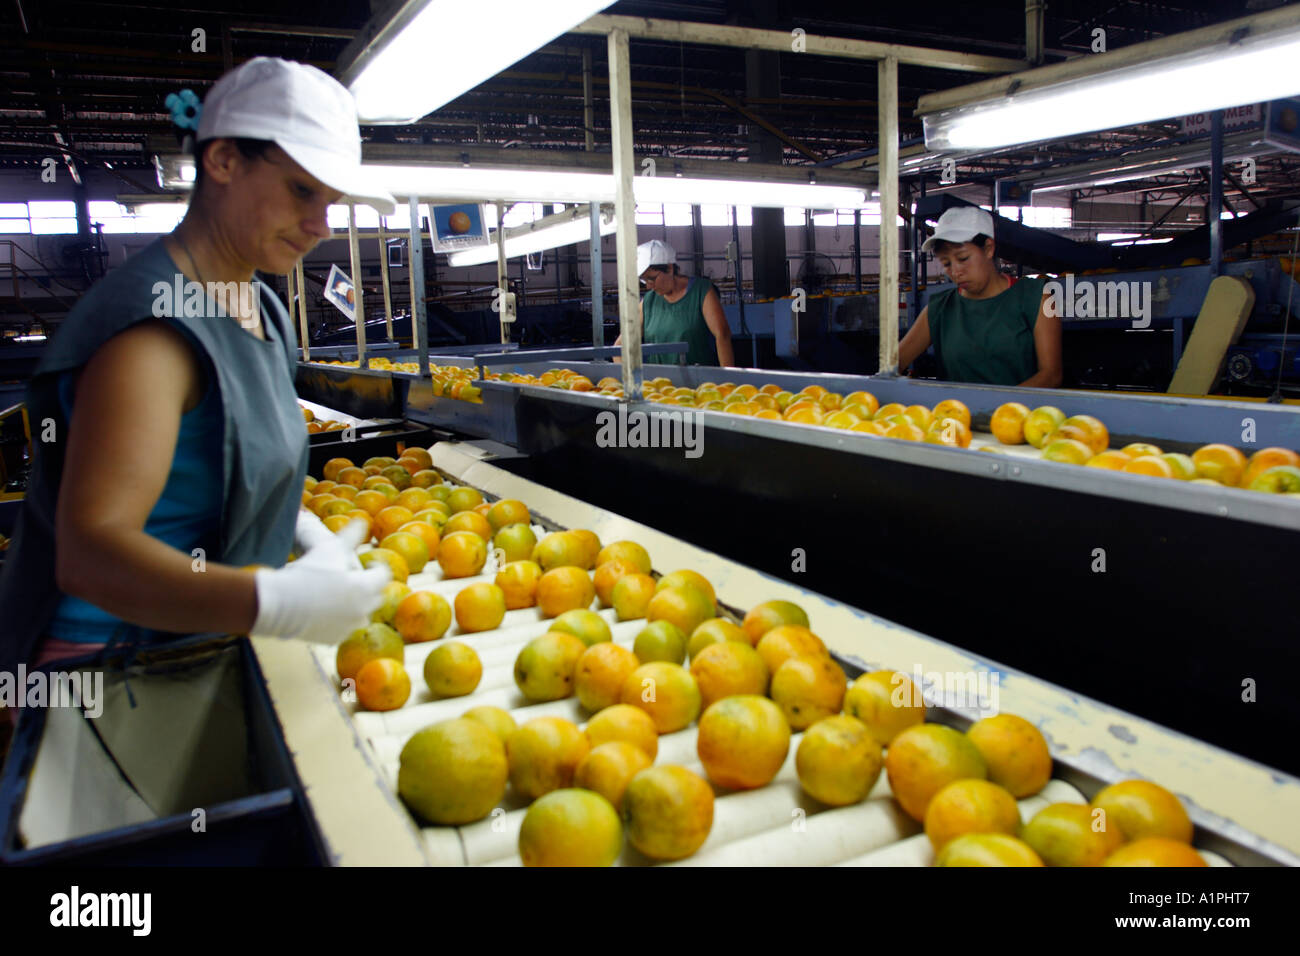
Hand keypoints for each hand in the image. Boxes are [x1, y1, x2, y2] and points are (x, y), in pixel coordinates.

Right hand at [253, 517, 389, 640]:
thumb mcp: (331, 549)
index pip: (383, 576)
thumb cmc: (310, 573)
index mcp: (367, 587)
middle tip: (357, 580)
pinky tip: (329, 611)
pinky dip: (341, 620)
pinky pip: (344, 629)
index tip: (369, 563)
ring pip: (361, 616)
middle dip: (370, 588)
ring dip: (357, 606)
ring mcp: (349, 626)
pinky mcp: (335, 639)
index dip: (377, 567)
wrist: (282, 603)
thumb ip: (351, 535)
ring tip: (343, 597)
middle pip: (376, 597)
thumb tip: (362, 520)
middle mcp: (363, 609)